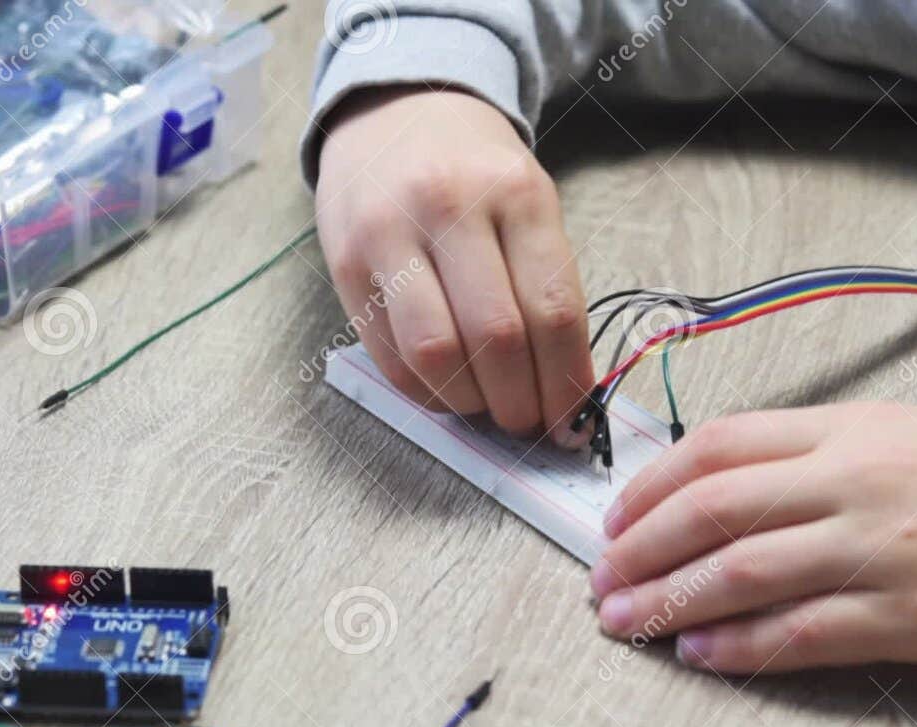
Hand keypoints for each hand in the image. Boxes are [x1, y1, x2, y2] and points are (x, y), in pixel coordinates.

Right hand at [316, 87, 593, 444]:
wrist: (394, 112)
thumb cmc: (475, 173)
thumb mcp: (528, 203)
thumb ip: (546, 286)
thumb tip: (564, 391)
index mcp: (516, 194)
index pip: (552, 310)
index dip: (566, 382)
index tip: (572, 422)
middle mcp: (450, 208)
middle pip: (496, 338)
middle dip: (519, 403)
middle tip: (527, 423)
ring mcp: (390, 234)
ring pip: (436, 353)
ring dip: (469, 403)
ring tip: (485, 408)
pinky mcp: (344, 262)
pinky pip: (388, 355)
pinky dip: (424, 392)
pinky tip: (445, 390)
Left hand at [589, 403, 916, 672]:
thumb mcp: (907, 433)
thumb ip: (819, 453)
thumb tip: (726, 488)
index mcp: (850, 428)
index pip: (718, 446)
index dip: (650, 486)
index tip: (614, 518)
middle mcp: (853, 480)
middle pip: (711, 509)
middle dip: (637, 549)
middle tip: (599, 582)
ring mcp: (877, 549)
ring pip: (740, 573)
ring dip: (667, 603)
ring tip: (626, 623)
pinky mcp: (907, 618)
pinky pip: (799, 633)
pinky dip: (739, 647)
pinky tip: (701, 655)